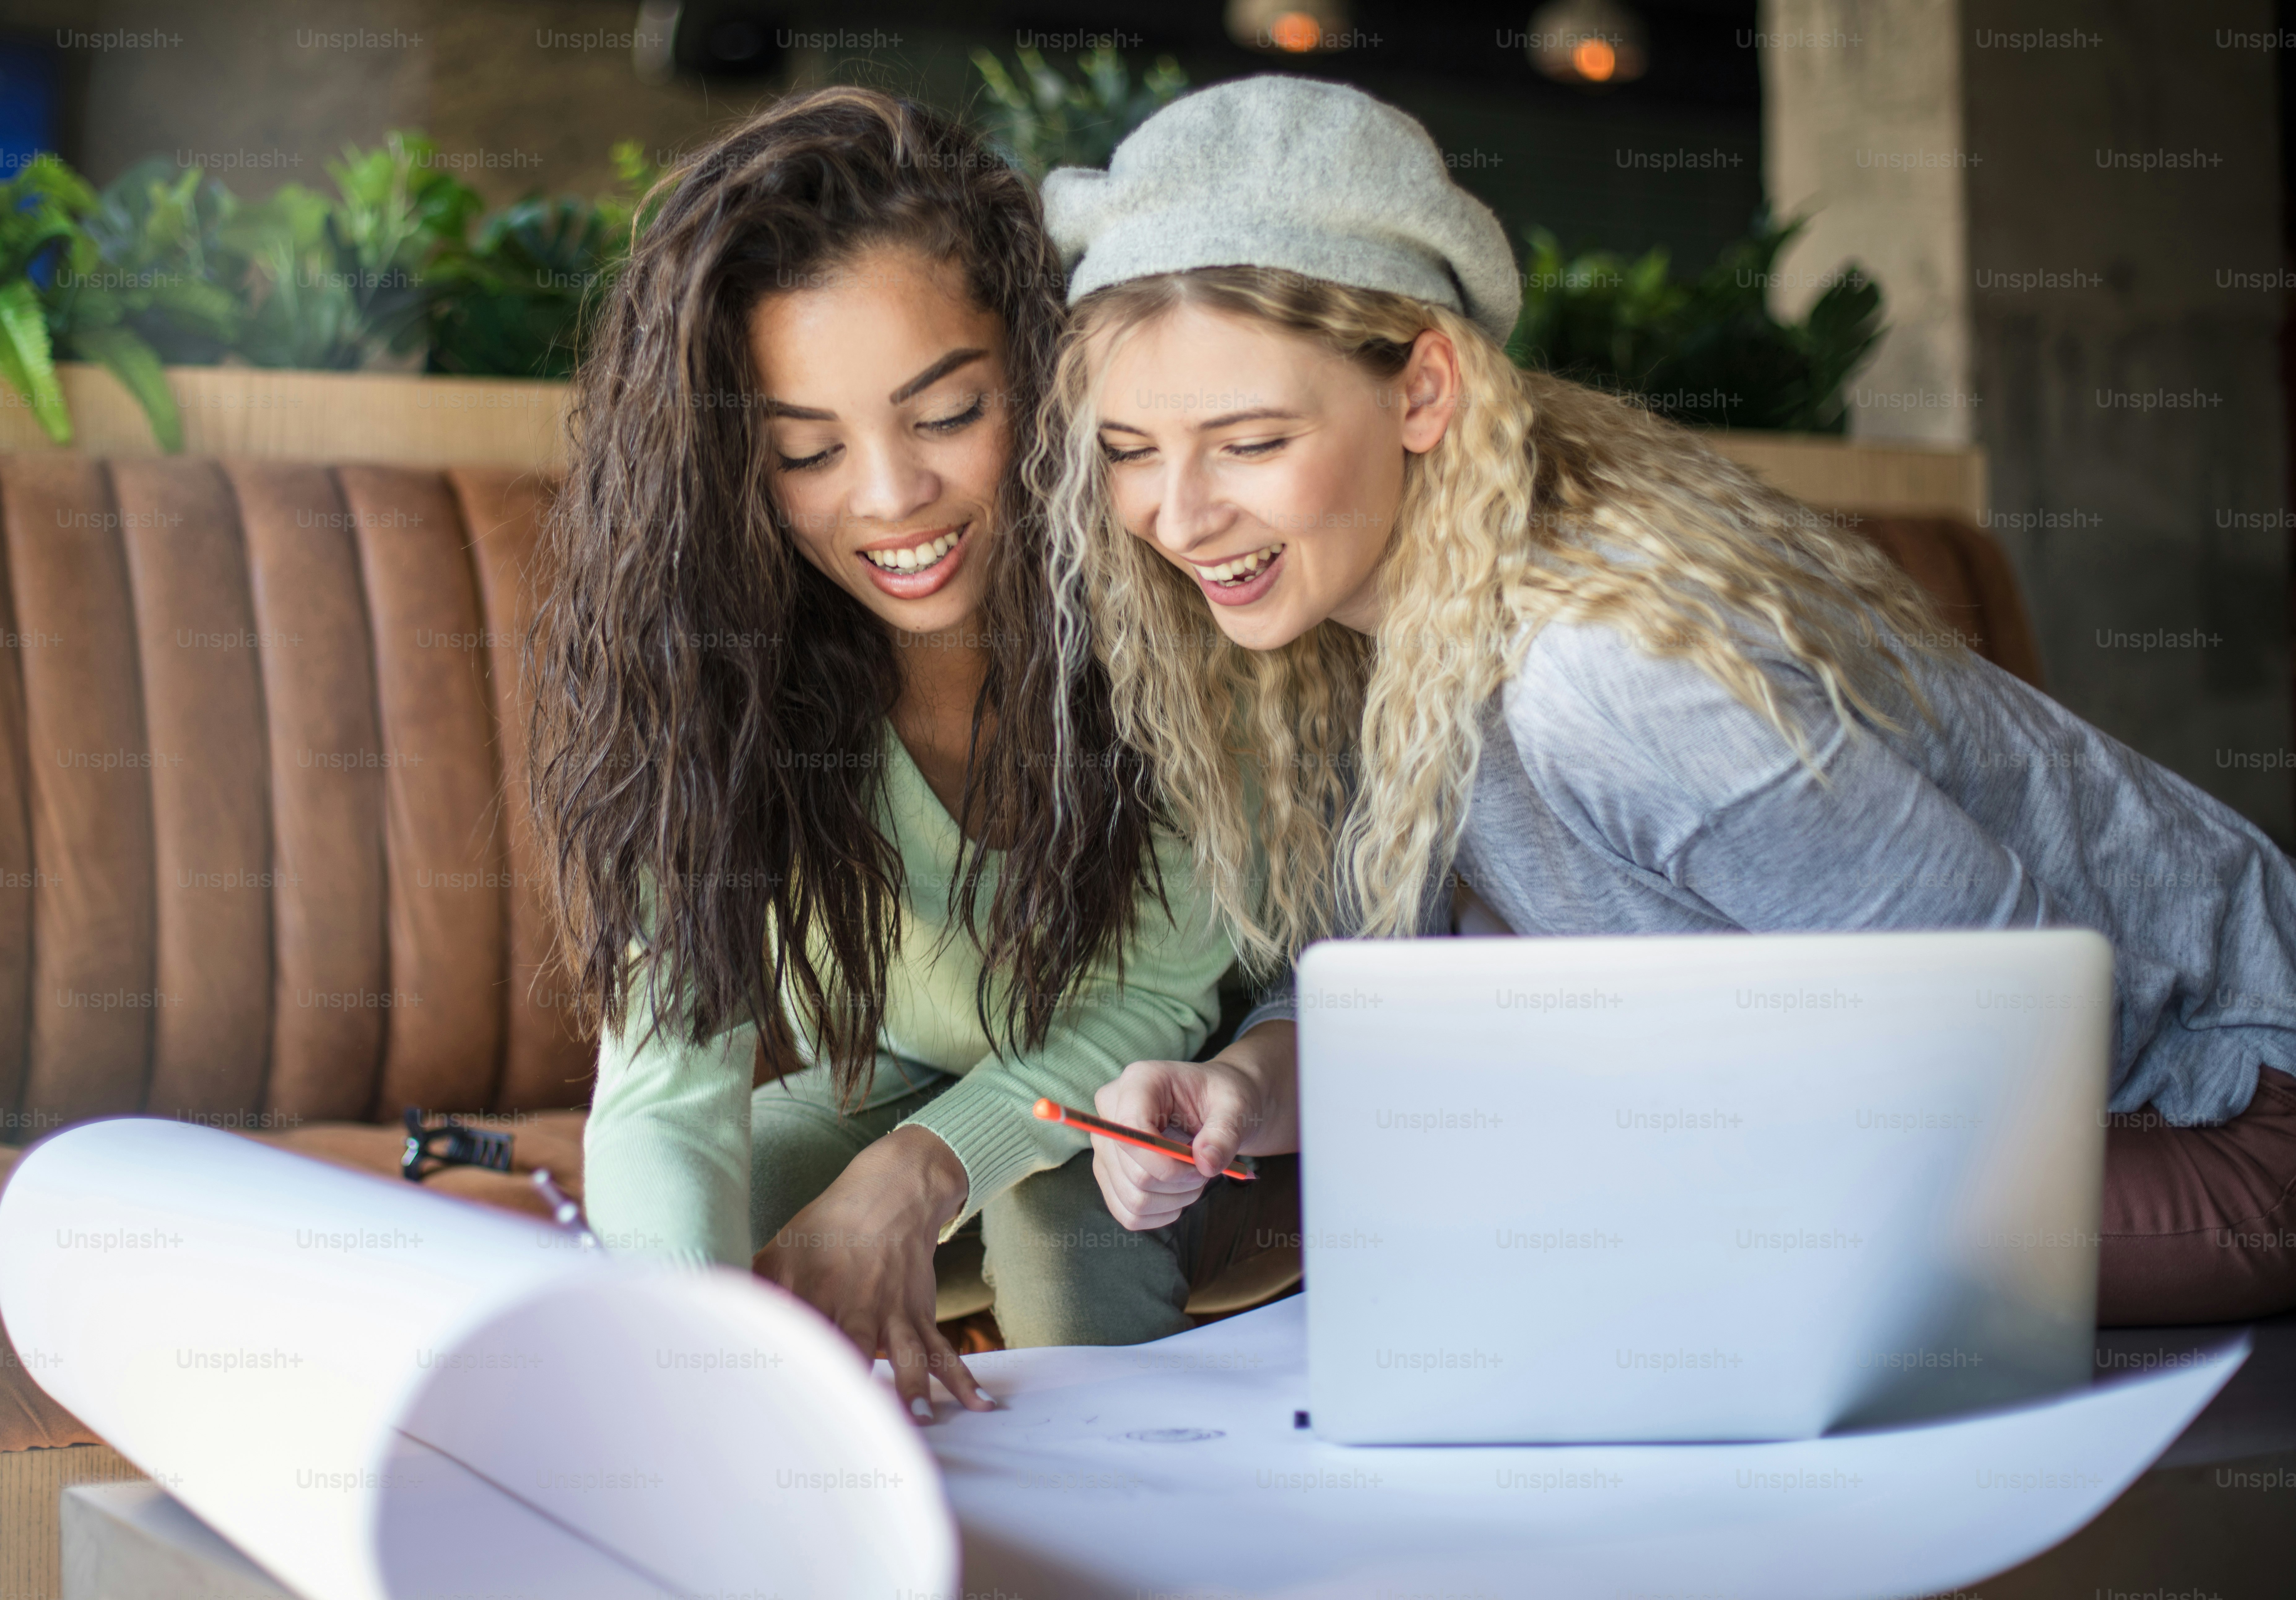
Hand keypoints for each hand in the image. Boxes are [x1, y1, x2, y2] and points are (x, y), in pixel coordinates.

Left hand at [750, 1124, 991, 1422]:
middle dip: (850, 1389)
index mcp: (811, 1292)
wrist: (889, 1193)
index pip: (795, 1338)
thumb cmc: (823, 1231)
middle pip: (851, 1350)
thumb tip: (707, 1328)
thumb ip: (749, 1290)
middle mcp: (854, 1304)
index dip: (788, 1371)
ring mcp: (892, 1311)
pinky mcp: (919, 1313)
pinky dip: (962, 1379)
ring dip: (910, 1389)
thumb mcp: (777, 1252)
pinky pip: (943, 1350)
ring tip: (915, 1423)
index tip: (772, 1410)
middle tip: (847, 1429)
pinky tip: (979, 1406)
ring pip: (904, 1355)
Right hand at [1091, 1021, 1296, 1231]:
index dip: (1167, 1163)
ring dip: (1174, 1200)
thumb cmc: (1224, 1101)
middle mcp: (1110, 1112)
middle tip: (1205, 1169)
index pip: (1131, 1132)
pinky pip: (1127, 1213)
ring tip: (1194, 1176)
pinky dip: (1160, 1214)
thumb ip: (1224, 1134)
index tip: (1202, 1167)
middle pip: (1134, 1173)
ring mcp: (1105, 1146)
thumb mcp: (1236, 1108)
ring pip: (1131, 1198)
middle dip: (1179, 1183)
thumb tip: (1206, 1164)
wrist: (1218, 1107)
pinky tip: (1178, 1193)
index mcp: (1138, 1082)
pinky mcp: (1109, 1173)